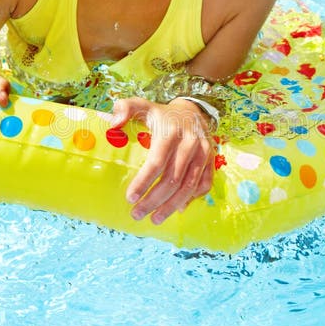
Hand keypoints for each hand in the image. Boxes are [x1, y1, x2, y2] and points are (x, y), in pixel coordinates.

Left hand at [108, 97, 215, 224]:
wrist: (193, 111)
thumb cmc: (161, 114)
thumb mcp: (142, 106)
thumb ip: (124, 109)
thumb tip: (113, 124)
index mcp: (170, 132)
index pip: (157, 162)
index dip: (143, 181)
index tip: (130, 197)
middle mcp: (190, 144)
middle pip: (172, 179)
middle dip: (154, 200)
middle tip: (137, 214)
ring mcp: (203, 154)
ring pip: (189, 186)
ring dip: (171, 206)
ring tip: (155, 219)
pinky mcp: (211, 161)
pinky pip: (204, 185)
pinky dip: (190, 199)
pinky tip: (176, 209)